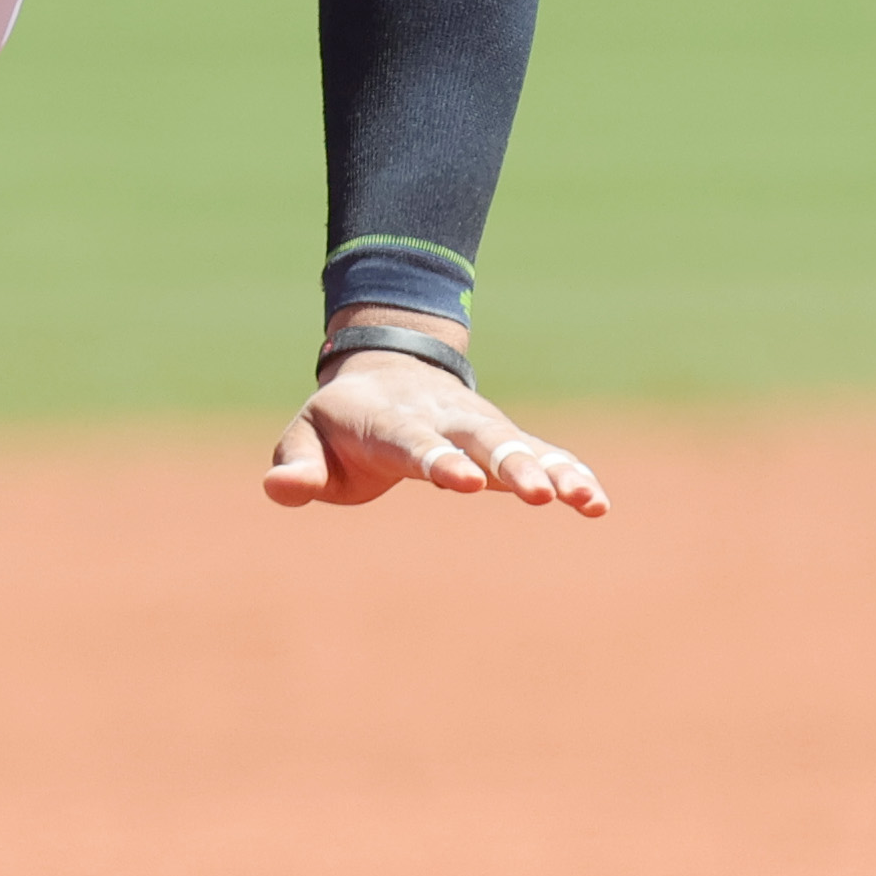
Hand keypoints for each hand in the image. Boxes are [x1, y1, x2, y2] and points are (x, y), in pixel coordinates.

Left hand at [264, 337, 607, 517]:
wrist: (384, 372)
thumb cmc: (340, 423)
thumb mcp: (305, 437)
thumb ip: (296, 466)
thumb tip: (278, 488)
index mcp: (390, 422)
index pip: (414, 443)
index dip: (439, 461)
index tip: (465, 483)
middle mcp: (443, 419)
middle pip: (480, 440)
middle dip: (509, 465)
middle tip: (538, 492)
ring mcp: (479, 427)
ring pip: (520, 445)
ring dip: (552, 470)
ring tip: (584, 500)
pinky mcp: (506, 439)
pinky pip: (544, 454)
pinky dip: (570, 472)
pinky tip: (597, 503)